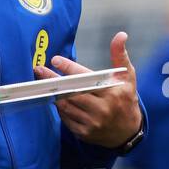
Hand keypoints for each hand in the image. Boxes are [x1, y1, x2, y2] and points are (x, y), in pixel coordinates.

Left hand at [35, 31, 142, 148]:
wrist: (128, 132)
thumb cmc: (126, 99)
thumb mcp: (128, 77)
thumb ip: (120, 56)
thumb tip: (120, 35)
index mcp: (112, 92)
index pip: (86, 78)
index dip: (69, 68)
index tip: (56, 60)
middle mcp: (103, 108)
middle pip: (72, 92)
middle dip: (54, 80)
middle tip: (40, 70)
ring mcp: (93, 122)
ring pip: (67, 105)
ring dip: (56, 94)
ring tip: (48, 84)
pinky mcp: (85, 133)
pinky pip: (66, 118)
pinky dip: (61, 109)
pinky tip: (58, 100)